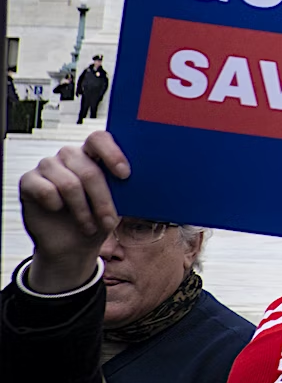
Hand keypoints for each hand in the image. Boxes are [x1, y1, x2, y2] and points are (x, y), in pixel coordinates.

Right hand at [19, 131, 130, 293]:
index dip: (113, 153)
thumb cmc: (99, 218)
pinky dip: (55, 204)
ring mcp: (48, 166)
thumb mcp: (118, 202)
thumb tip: (153, 177)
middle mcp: (70, 155)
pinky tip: (58, 211)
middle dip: (102, 200)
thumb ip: (127, 185)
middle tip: (109, 222)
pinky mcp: (29, 181)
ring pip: (69, 183)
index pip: (100, 138)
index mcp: (93, 154)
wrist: (74, 244)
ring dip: (82, 210)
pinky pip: (44, 189)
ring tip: (89, 225)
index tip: (126, 175)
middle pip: (88, 169)